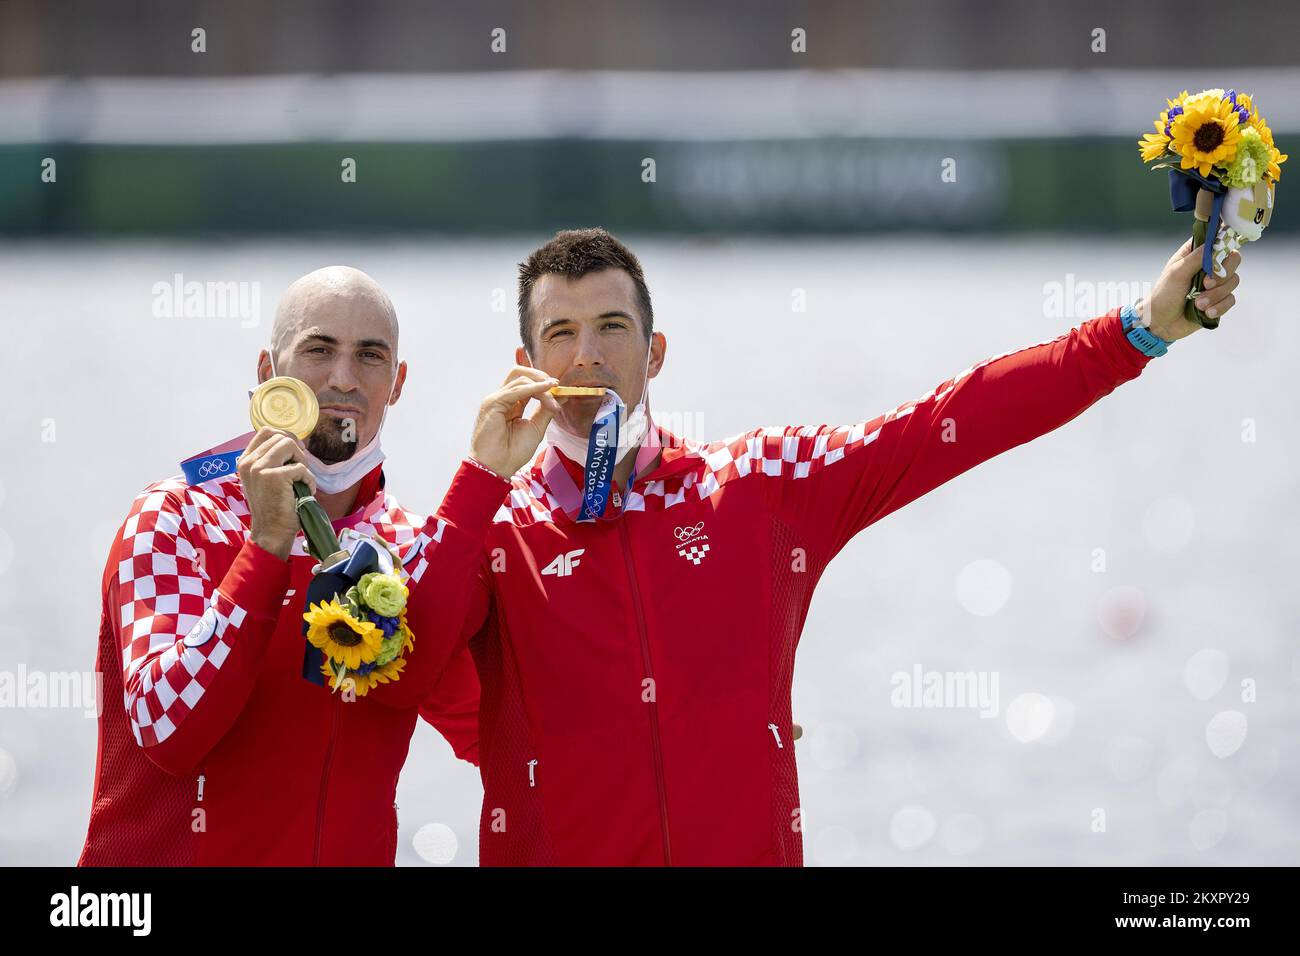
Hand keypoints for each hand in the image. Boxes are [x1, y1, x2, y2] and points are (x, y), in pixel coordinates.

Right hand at [238, 426, 316, 560]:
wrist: (272, 532)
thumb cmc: (275, 506)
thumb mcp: (265, 478)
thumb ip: (271, 459)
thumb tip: (293, 440)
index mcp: (245, 461)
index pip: (266, 431)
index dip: (285, 436)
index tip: (295, 452)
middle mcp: (248, 462)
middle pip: (281, 436)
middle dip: (296, 451)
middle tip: (300, 471)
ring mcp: (259, 468)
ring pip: (289, 444)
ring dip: (302, 461)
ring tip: (301, 479)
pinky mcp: (274, 477)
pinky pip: (301, 467)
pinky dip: (309, 480)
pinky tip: (305, 492)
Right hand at [470, 366, 564, 477]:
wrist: (497, 467)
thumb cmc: (513, 452)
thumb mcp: (536, 427)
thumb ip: (546, 410)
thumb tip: (562, 395)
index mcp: (511, 404)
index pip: (527, 383)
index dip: (544, 383)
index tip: (561, 389)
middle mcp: (502, 399)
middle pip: (520, 373)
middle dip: (540, 375)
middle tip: (555, 385)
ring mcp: (496, 399)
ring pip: (520, 378)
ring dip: (541, 387)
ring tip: (553, 399)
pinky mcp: (493, 403)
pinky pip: (516, 389)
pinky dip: (533, 388)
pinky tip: (546, 390)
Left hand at [1142, 238, 1241, 341]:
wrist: (1161, 323)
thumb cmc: (1164, 295)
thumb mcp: (1177, 273)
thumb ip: (1197, 258)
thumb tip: (1216, 243)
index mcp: (1196, 254)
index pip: (1219, 241)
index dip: (1223, 248)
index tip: (1214, 261)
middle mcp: (1208, 266)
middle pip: (1233, 260)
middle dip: (1222, 275)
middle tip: (1206, 284)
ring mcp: (1215, 283)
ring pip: (1233, 281)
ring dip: (1216, 295)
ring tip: (1198, 304)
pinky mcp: (1219, 300)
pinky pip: (1231, 299)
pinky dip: (1219, 306)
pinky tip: (1206, 312)